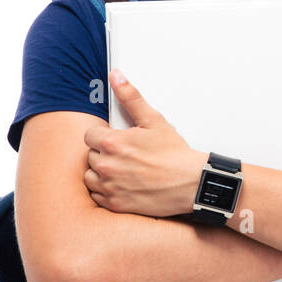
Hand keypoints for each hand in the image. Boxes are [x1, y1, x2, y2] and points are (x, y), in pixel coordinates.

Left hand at [83, 70, 208, 216]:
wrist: (191, 184)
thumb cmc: (175, 154)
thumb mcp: (153, 120)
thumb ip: (131, 97)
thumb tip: (116, 77)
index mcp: (113, 143)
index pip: (90, 136)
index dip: (103, 136)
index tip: (116, 140)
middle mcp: (107, 166)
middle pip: (91, 156)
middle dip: (104, 154)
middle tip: (125, 155)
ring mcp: (110, 187)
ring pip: (91, 177)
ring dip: (101, 173)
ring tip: (122, 170)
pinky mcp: (115, 204)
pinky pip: (97, 196)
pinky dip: (106, 191)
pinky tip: (122, 185)